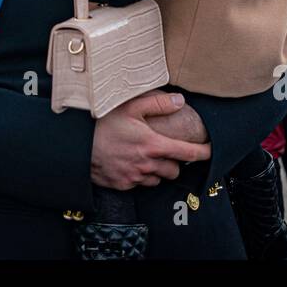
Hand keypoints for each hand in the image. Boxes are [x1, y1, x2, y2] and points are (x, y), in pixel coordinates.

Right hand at [90, 91, 210, 190]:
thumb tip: (180, 101)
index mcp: (153, 145)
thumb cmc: (101, 122)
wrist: (75, 144)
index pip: (188, 153)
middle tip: (166, 149)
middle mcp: (146, 164)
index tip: (210, 151)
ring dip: (158, 170)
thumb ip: (158, 103)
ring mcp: (134, 177)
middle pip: (174, 170)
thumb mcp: (130, 106)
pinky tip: (131, 163)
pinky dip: (140, 176)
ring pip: (157, 179)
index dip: (203, 153)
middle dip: (174, 162)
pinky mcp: (122, 184)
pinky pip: (139, 184)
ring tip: (147, 156)